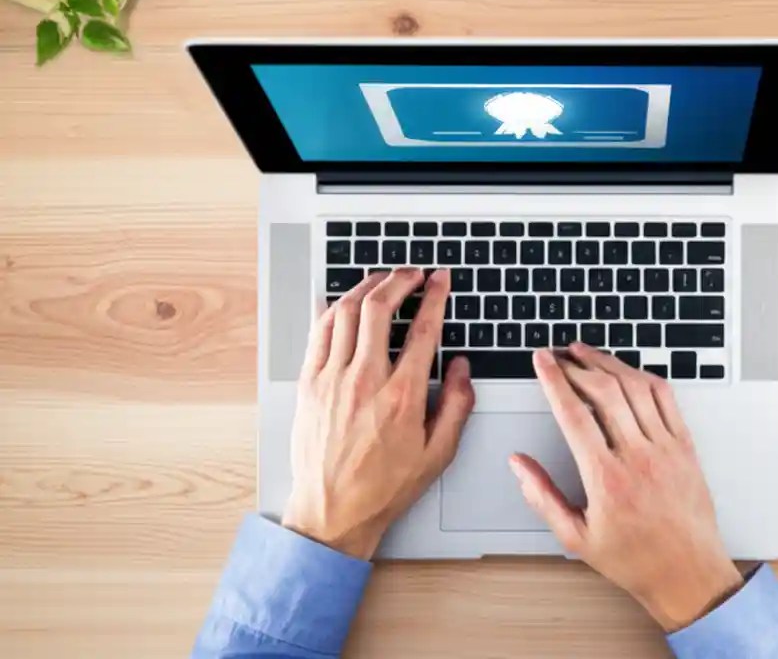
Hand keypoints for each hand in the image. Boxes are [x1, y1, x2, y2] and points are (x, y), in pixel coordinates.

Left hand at [283, 268, 474, 559]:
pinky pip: (319, 331)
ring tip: (381, 279)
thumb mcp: (438, 454)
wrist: (332, 512)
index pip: (424, 329)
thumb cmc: (382, 488)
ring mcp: (331, 379)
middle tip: (413, 272)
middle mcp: (365, 381)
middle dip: (400, 279)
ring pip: (346, 312)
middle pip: (380, 307)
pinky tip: (345, 303)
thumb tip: (460, 368)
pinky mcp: (309, 384)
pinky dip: (334, 308)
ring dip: (366, 287)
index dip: (435, 295)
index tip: (440, 281)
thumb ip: (456, 406)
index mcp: (402, 396)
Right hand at [512, 344, 742, 631]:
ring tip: (586, 354)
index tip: (541, 361)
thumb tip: (518, 463)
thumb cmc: (634, 560)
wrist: (687, 573)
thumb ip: (542, 496)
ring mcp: (666, 449)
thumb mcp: (575, 537)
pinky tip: (627, 372)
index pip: (573, 414)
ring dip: (608, 364)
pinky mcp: (686, 447)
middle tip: (558, 356)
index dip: (553, 380)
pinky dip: (643, 377)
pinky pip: (667, 399)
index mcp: (606, 479)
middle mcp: (638, 457)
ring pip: (637, 388)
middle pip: (604, 392)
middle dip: (576, 366)